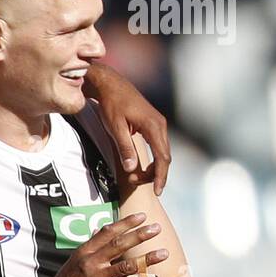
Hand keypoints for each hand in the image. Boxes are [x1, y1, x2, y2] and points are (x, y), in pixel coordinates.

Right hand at [45, 212, 167, 276]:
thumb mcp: (74, 262)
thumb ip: (90, 246)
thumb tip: (96, 227)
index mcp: (84, 251)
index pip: (107, 231)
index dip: (125, 223)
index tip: (142, 216)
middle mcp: (90, 261)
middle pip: (119, 244)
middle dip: (139, 234)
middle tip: (157, 228)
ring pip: (126, 264)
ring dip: (147, 258)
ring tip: (164, 253)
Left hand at [87, 61, 170, 194]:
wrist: (110, 85)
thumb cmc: (111, 104)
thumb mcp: (115, 127)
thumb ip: (125, 147)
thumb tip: (131, 169)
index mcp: (154, 126)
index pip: (163, 157)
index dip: (160, 176)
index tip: (156, 191)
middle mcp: (160, 125)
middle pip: (165, 157)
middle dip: (154, 175)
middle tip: (138, 184)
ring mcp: (158, 124)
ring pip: (162, 153)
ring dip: (152, 169)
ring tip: (134, 178)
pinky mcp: (153, 125)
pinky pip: (157, 147)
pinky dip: (152, 160)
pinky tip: (142, 168)